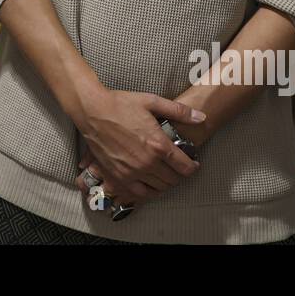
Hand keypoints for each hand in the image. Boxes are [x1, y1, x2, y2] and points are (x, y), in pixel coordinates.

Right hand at [71, 88, 203, 207]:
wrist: (92, 111)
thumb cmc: (121, 104)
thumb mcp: (152, 102)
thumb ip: (179, 111)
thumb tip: (202, 117)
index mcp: (158, 144)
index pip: (184, 166)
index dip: (193, 167)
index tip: (193, 164)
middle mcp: (147, 162)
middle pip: (173, 179)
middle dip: (180, 175)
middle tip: (178, 167)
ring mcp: (132, 171)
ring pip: (159, 188)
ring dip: (166, 183)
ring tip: (165, 175)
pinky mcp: (119, 176)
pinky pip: (140, 193)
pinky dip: (149, 191)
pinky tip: (150, 184)